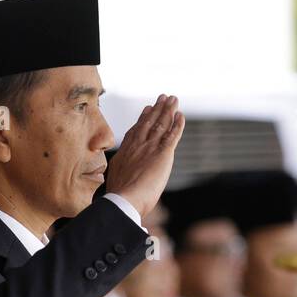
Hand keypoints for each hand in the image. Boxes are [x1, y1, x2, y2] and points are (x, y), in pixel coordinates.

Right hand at [105, 94, 185, 219]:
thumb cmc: (118, 196)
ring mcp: (149, 147)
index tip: (147, 109)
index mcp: (126, 152)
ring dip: (168, 111)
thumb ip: (120, 174)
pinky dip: (177, 124)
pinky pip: (172, 135)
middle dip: (157, 109)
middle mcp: (137, 145)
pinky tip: (181, 116)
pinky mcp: (162, 153)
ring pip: (161, 124)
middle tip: (163, 97)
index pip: (136, 130)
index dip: (143, 119)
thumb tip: (117, 182)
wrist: (124, 199)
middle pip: (149, 122)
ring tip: (173, 99)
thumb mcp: (115, 180)